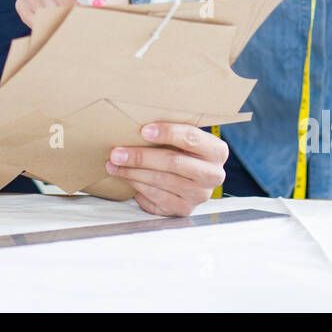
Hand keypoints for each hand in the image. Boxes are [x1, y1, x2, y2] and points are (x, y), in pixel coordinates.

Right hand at [15, 0, 129, 27]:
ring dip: (56, 21)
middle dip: (64, 16)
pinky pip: (30, 19)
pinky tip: (58, 21)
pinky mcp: (22, 2)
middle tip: (80, 23)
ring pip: (38, 12)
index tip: (78, 18)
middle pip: (46, 1)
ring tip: (71, 18)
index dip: (66, 4)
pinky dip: (45, 25)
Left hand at [106, 122, 226, 215]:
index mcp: (217, 151)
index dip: (167, 133)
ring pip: (161, 181)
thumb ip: (171, 130)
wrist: (193, 175)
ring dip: (133, 172)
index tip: (144, 130)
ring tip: (114, 164)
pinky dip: (138, 187)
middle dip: (141, 157)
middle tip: (118, 153)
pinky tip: (126, 177)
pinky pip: (157, 198)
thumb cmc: (184, 150)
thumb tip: (136, 122)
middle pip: (174, 163)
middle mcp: (213, 175)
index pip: (192, 139)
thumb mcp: (185, 137)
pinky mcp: (184, 209)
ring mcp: (200, 195)